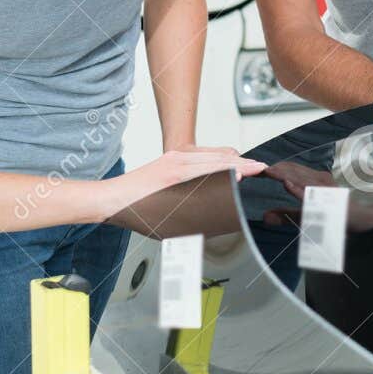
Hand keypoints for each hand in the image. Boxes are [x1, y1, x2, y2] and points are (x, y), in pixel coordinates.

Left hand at [102, 147, 265, 217]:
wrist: (112, 198)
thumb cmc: (136, 211)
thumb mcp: (169, 221)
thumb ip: (196, 218)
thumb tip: (219, 221)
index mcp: (179, 174)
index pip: (219, 166)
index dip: (241, 168)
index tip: (257, 170)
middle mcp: (179, 159)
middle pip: (221, 156)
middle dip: (243, 163)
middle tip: (260, 169)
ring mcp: (176, 155)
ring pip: (214, 152)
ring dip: (233, 159)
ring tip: (248, 167)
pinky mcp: (173, 156)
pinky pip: (204, 152)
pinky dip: (220, 157)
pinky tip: (227, 164)